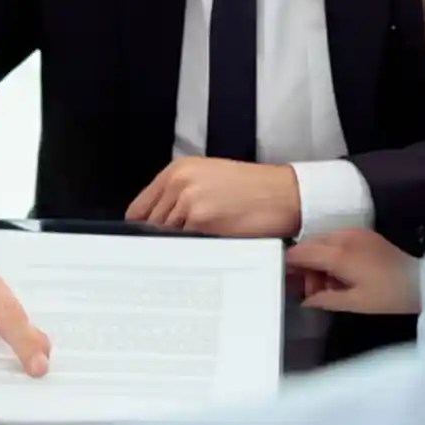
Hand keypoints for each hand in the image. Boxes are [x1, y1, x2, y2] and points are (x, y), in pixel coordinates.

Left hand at [126, 158, 302, 236]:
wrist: (285, 194)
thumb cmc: (255, 189)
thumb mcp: (210, 178)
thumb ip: (180, 195)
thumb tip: (159, 223)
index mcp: (178, 170)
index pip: (138, 209)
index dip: (142, 230)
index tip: (148, 243)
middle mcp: (179, 183)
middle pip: (148, 226)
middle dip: (159, 242)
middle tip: (174, 253)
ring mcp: (188, 201)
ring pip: (164, 238)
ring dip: (175, 250)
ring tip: (195, 252)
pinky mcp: (201, 221)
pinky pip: (183, 246)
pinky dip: (190, 254)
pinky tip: (204, 253)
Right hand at [286, 229, 421, 313]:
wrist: (421, 282)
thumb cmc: (389, 296)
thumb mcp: (354, 303)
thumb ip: (324, 299)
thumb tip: (305, 300)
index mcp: (340, 254)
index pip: (302, 252)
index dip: (289, 264)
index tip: (284, 278)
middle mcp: (345, 237)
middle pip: (311, 245)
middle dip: (306, 267)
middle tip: (313, 292)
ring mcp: (356, 233)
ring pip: (324, 242)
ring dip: (319, 262)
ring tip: (329, 287)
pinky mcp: (365, 234)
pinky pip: (338, 241)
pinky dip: (333, 256)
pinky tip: (341, 275)